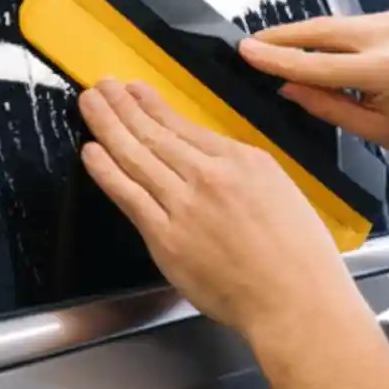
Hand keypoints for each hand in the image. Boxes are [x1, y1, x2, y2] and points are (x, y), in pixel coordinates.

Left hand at [77, 79, 363, 340]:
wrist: (295, 302)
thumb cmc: (299, 258)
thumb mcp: (281, 191)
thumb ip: (241, 172)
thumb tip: (209, 160)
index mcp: (242, 160)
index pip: (184, 126)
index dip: (152, 106)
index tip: (135, 91)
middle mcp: (210, 176)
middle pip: (154, 132)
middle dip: (122, 105)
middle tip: (101, 86)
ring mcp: (185, 206)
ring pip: (135, 156)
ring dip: (107, 125)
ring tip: (90, 104)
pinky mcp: (166, 238)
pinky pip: (128, 195)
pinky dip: (106, 171)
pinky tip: (91, 152)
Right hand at [238, 10, 388, 157]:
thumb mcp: (376, 132)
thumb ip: (328, 106)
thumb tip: (287, 86)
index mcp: (387, 71)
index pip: (318, 64)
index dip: (278, 59)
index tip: (245, 51)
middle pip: (322, 32)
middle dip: (283, 37)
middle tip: (249, 43)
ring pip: (333, 25)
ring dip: (302, 35)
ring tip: (271, 46)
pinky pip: (350, 25)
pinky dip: (326, 36)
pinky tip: (308, 47)